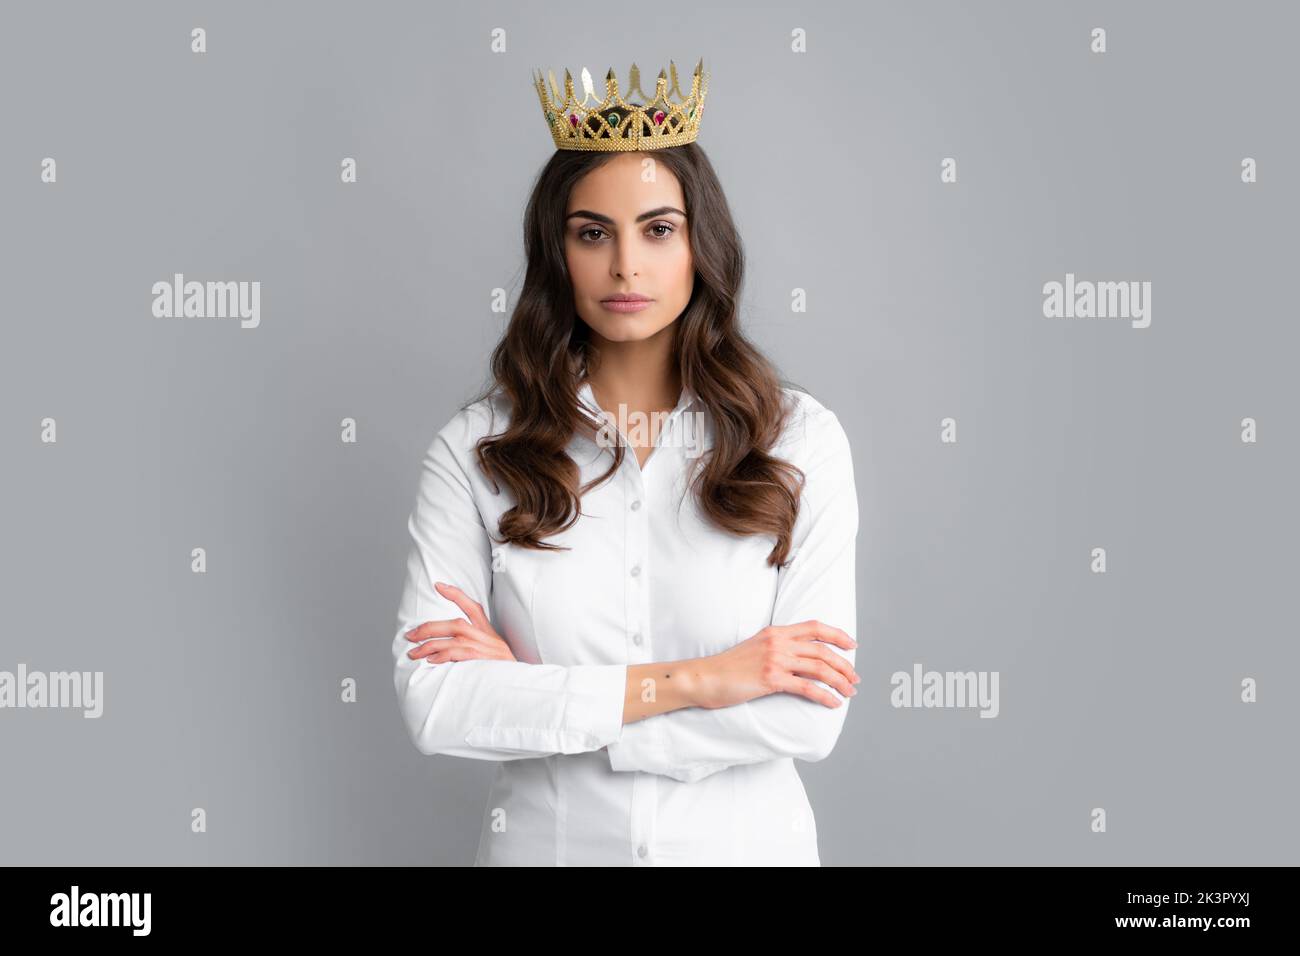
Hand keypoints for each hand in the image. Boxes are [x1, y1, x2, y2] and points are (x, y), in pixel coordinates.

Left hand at [404, 581, 516, 664]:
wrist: (519, 687)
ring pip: (454, 637)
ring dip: (430, 645)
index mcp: (489, 633)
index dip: (456, 594)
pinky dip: (442, 656)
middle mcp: (488, 637)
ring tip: (414, 653)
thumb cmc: (503, 673)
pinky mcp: (483, 660)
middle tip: (411, 635)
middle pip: (456, 623)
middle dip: (429, 628)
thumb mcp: (493, 656)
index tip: (438, 585)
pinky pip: (459, 653)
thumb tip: (447, 649)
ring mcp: (486, 648)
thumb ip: (475, 648)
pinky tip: (431, 661)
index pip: (473, 607)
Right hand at [692, 620, 858, 709]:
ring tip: (849, 692)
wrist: (704, 677)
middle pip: (822, 650)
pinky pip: (807, 687)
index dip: (837, 635)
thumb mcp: (754, 647)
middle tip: (854, 678)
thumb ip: (775, 647)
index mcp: (775, 632)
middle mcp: (778, 642)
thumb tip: (797, 657)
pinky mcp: (771, 679)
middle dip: (844, 665)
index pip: (814, 627)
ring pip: (820, 668)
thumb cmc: (727, 668)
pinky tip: (834, 703)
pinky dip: (825, 696)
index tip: (852, 645)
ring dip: (840, 681)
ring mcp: (775, 660)